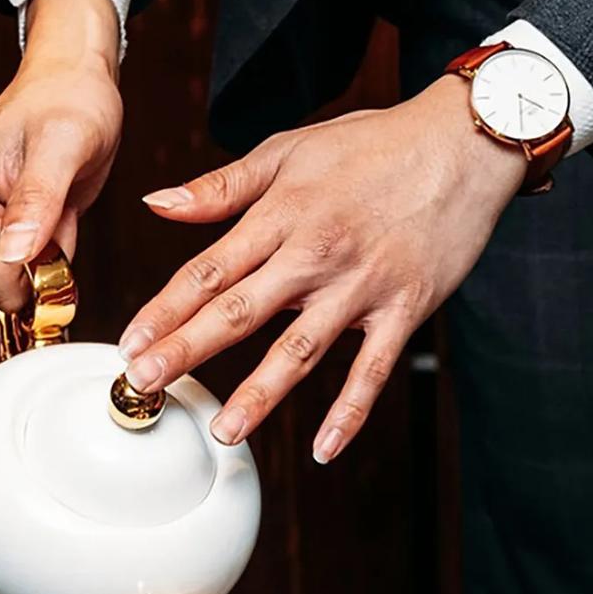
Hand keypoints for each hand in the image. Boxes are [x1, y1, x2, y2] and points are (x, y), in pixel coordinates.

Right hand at [0, 0, 123, 383]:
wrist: (71, 81)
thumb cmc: (73, 106)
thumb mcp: (66, 147)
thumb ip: (38, 203)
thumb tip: (15, 256)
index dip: (40, 314)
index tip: (67, 342)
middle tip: (9, 423)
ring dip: (11, 347)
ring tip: (27, 397)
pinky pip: (2, 296)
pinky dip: (23, 323)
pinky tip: (37, 354)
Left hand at [119, 76, 526, 461]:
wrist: (461, 146)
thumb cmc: (376, 144)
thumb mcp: (290, 149)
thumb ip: (222, 185)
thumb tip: (158, 203)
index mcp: (282, 215)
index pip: (209, 269)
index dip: (165, 308)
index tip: (131, 342)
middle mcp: (316, 255)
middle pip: (240, 311)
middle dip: (188, 350)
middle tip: (144, 385)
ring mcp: (361, 287)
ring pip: (301, 349)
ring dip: (260, 394)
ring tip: (226, 431)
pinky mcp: (404, 310)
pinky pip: (372, 371)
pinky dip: (349, 412)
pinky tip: (323, 448)